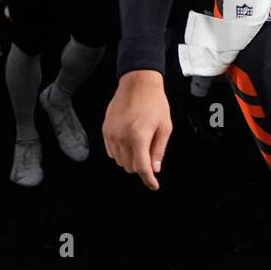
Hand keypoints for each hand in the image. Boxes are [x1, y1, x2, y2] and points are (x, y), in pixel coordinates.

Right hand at [103, 70, 171, 190]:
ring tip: (141, 142)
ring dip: (131, 159)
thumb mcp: (165, 127)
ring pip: (120, 161)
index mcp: (139, 137)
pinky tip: (129, 141)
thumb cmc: (154, 103)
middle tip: (150, 151)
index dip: (148, 179)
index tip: (154, 185)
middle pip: (130, 166)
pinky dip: (121, 152)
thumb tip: (155, 169)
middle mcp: (122, 138)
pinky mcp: (105, 131)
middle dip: (141, 165)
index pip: (142, 167)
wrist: (137, 84)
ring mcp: (111, 135)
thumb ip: (159, 150)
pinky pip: (111, 152)